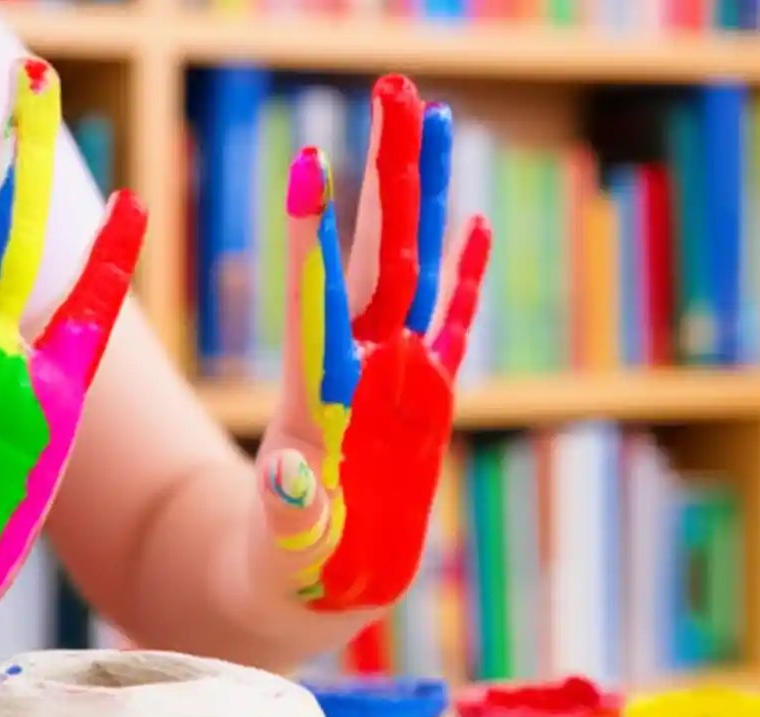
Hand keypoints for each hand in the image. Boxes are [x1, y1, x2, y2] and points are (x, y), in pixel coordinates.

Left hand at [256, 75, 489, 611]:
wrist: (302, 582)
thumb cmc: (284, 567)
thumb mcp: (284, 546)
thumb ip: (294, 510)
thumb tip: (291, 471)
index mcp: (317, 396)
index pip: (319, 300)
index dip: (317, 237)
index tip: (310, 164)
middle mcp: (358, 369)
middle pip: (378, 255)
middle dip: (387, 175)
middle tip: (397, 91)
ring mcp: (394, 380)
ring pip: (415, 271)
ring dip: (424, 197)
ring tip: (434, 121)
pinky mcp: (423, 404)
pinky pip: (452, 328)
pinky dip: (466, 278)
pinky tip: (476, 225)